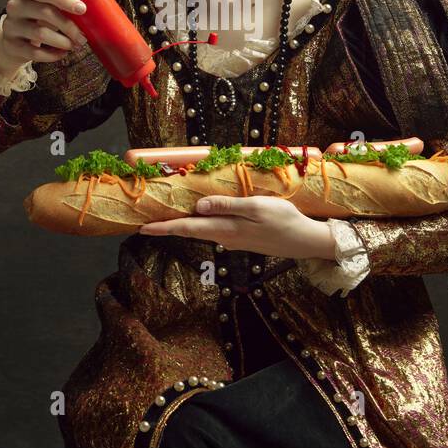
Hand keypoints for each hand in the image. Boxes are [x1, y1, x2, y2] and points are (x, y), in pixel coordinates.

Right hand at [0, 0, 117, 66]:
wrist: (14, 40)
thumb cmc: (40, 17)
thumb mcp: (56, 4)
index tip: (83, 9)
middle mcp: (15, 5)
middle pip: (44, 12)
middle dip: (69, 26)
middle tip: (84, 37)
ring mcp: (10, 25)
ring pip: (40, 34)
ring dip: (63, 42)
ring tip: (75, 45)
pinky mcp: (11, 45)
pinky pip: (34, 53)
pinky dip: (52, 55)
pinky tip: (62, 54)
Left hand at [140, 194, 336, 260]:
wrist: (305, 241)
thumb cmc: (284, 220)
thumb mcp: (257, 207)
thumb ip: (227, 205)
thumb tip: (198, 206)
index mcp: (225, 228)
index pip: (187, 228)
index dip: (163, 228)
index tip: (142, 229)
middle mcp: (225, 237)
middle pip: (190, 230)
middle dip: (168, 227)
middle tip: (146, 223)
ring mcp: (233, 239)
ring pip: (202, 230)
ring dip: (184, 225)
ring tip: (166, 218)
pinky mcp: (241, 238)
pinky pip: (215, 230)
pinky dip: (202, 224)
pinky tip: (200, 216)